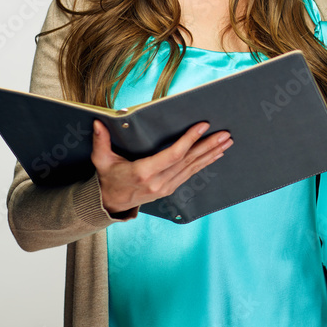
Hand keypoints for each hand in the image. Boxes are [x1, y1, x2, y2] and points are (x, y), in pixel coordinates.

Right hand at [91, 119, 233, 215]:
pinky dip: (205, 163)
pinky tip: (217, 154)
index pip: (173, 154)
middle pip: (189, 161)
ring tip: (227, 142)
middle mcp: (159, 182)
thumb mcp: (101, 160)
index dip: (189, 140)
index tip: (203, 126)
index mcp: (144, 172)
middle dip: (209, 146)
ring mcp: (167, 187)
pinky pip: (192, 173)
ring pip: (194, 168)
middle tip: (225, 134)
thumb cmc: (108, 178)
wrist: (110, 203)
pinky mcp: (171, 188)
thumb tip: (98, 122)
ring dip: (212, 154)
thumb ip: (101, 141)